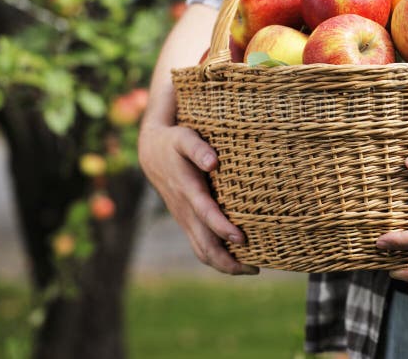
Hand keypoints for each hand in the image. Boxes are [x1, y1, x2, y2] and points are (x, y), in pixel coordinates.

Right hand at [138, 122, 258, 274]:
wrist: (151, 152)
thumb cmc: (174, 142)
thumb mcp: (185, 138)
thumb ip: (198, 149)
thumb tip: (213, 163)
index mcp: (187, 190)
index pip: (206, 214)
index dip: (222, 228)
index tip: (242, 239)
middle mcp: (185, 211)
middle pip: (204, 245)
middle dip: (227, 261)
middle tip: (255, 269)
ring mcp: (184, 220)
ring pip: (201, 251)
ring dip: (224, 264)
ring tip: (250, 269)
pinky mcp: (186, 222)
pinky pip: (200, 246)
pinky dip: (217, 257)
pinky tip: (236, 258)